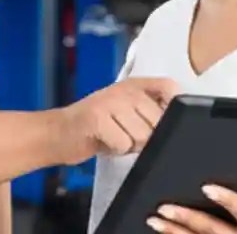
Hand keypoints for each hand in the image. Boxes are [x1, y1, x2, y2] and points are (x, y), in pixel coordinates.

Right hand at [51, 77, 181, 165]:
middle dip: (146, 137)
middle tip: (125, 133)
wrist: (58, 132)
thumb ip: (151, 111)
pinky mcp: (97, 118)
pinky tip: (103, 142)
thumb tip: (179, 125)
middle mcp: (124, 89)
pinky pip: (123, 144)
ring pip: (142, 135)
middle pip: (158, 122)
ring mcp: (110, 101)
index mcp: (135, 85)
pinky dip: (115, 150)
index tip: (160, 121)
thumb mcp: (126, 112)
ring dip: (130, 145)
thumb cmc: (98, 127)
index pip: (170, 88)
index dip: (173, 108)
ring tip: (113, 137)